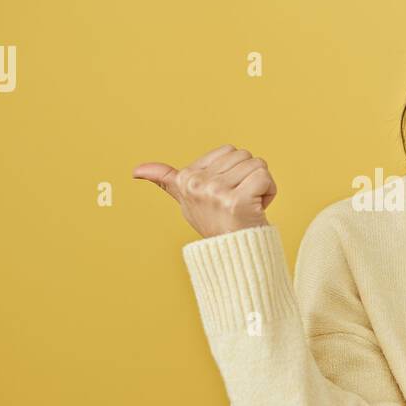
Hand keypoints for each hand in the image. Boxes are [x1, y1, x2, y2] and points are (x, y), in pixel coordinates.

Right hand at [133, 144, 276, 238]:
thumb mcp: (186, 199)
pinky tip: (257, 209)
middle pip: (244, 155)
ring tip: (248, 206)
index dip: (234, 171)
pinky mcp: (236, 201)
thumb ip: (166, 180)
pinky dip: (269, 192)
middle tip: (239, 202)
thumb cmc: (215, 223)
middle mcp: (196, 184)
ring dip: (260, 186)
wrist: (234, 255)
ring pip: (257, 164)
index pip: (229, 150)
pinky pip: (265, 177)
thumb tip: (136, 170)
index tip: (224, 195)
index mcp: (185, 178)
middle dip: (249, 177)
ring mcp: (215, 193)